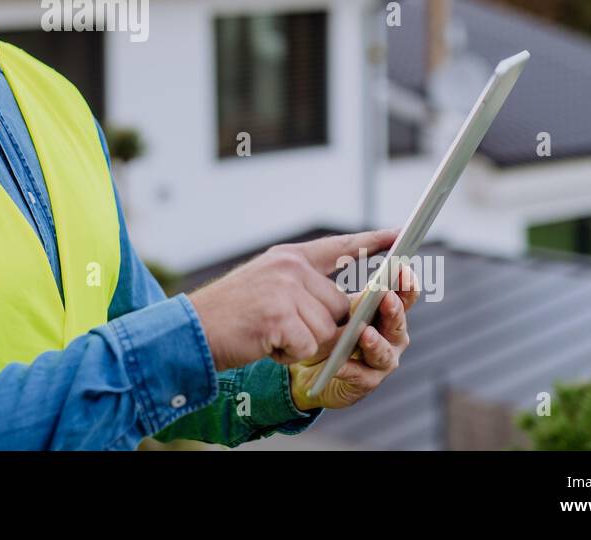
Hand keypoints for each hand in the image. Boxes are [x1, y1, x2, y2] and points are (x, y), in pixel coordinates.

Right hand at [188, 228, 399, 371]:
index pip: (339, 247)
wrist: (191, 330)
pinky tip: (266, 344)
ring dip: (304, 344)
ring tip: (270, 335)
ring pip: (328, 331)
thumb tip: (346, 310)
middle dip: (322, 329)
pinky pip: (309, 347)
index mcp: (289, 257)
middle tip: (284, 331)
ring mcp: (285, 290)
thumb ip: (302, 288)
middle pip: (339, 307)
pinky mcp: (280, 317)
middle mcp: (290, 267)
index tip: (399, 235)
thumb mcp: (266, 286)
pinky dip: (289, 355)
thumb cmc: (229, 315)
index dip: (372, 242)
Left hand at [289, 263, 418, 411]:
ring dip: (376, 342)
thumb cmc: (330, 327)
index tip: (401, 266)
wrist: (310, 364)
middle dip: (393, 309)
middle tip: (386, 297)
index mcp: (388, 310)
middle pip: (398, 321)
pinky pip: (361, 374)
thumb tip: (354, 258)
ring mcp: (383, 359)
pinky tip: (339, 363)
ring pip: (385, 351)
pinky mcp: (367, 381)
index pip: (403, 294)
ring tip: (365, 333)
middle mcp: (392, 334)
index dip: (405, 282)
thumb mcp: (339, 303)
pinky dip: (350, 367)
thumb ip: (353, 288)